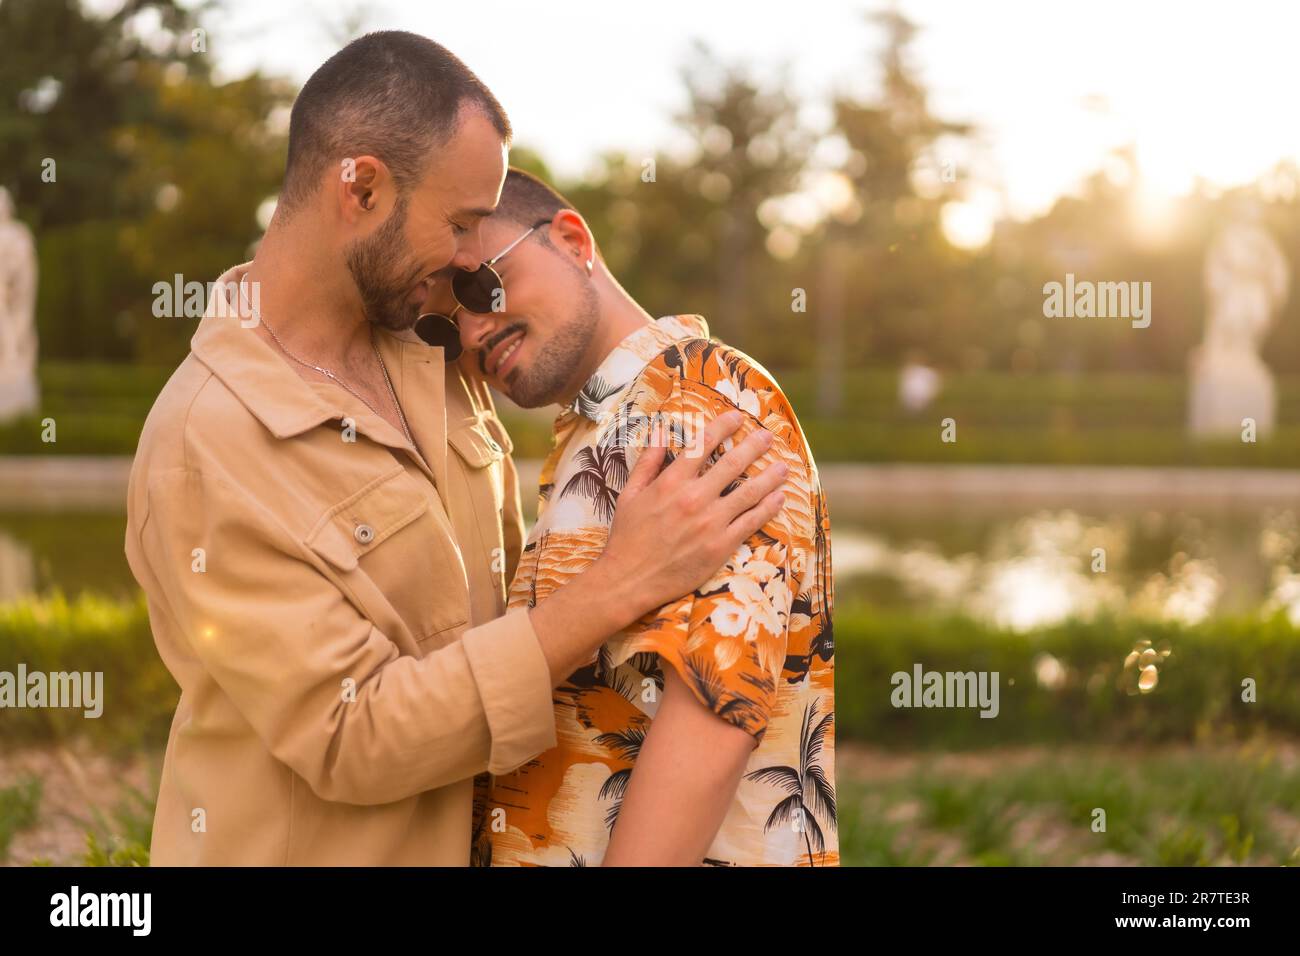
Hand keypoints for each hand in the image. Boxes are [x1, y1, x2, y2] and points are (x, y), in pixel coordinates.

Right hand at [599, 410, 786, 619]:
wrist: (630, 579)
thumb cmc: (627, 537)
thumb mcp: (630, 494)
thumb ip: (648, 461)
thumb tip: (660, 432)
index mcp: (671, 482)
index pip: (703, 444)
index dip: (722, 426)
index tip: (736, 416)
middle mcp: (694, 497)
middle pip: (732, 463)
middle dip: (754, 446)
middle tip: (767, 436)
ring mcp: (711, 522)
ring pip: (749, 491)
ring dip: (770, 476)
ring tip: (784, 466)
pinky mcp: (721, 545)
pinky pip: (752, 521)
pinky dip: (768, 507)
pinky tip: (779, 498)